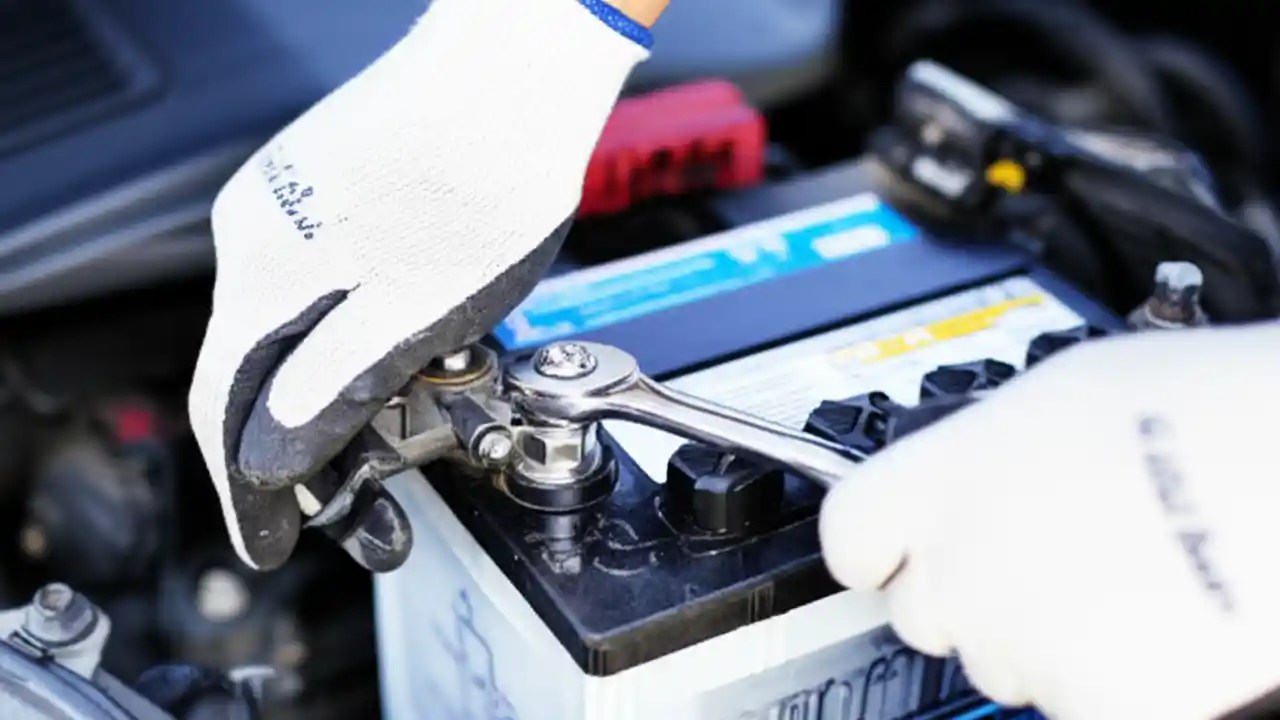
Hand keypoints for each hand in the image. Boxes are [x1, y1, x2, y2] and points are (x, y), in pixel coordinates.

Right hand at [188, 0, 651, 570]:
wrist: (523, 65)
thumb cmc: (486, 169)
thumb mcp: (418, 311)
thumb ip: (336, 386)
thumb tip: (271, 457)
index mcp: (268, 269)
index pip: (224, 409)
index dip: (244, 492)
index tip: (268, 540)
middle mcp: (259, 231)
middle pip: (257, 372)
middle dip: (304, 453)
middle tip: (364, 505)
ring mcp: (291, 204)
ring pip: (292, 331)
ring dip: (333, 397)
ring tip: (399, 435)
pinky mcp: (328, 190)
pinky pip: (318, 288)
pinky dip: (347, 341)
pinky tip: (397, 358)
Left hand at [819, 324, 1279, 718]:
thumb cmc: (1204, 410)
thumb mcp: (1060, 392)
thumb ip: (982, 448)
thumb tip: (969, 472)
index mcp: (942, 481)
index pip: (849, 533)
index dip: (877, 541)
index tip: (897, 545)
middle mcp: (963, 569)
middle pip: (921, 607)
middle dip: (969, 590)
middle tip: (1047, 553)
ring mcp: (1021, 646)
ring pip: (1000, 660)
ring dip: (1041, 633)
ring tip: (1126, 573)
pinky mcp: (1093, 707)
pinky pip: (1073, 702)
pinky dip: (1108, 680)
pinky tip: (1158, 623)